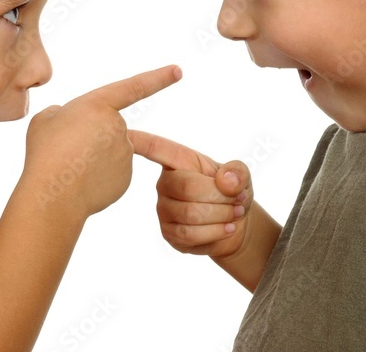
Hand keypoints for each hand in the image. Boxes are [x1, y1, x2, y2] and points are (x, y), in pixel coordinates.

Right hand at [23, 65, 181, 218]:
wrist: (52, 195)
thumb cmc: (45, 153)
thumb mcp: (46, 119)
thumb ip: (63, 114)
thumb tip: (74, 124)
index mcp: (98, 105)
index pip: (135, 87)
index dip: (158, 78)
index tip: (178, 71)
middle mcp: (118, 127)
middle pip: (107, 128)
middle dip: (89, 137)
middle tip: (65, 151)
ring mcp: (125, 153)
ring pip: (110, 151)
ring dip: (92, 158)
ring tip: (70, 168)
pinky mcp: (127, 177)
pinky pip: (113, 171)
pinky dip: (98, 176)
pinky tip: (80, 183)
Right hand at [130, 130, 252, 258]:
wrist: (236, 226)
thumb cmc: (233, 194)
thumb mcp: (242, 177)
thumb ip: (237, 172)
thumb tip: (226, 180)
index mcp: (179, 161)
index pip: (155, 147)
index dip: (140, 140)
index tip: (124, 132)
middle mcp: (165, 183)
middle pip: (188, 186)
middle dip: (221, 197)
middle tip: (238, 201)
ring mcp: (164, 209)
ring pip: (191, 213)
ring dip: (222, 216)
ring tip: (235, 213)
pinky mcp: (169, 233)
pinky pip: (190, 234)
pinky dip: (216, 233)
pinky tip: (226, 229)